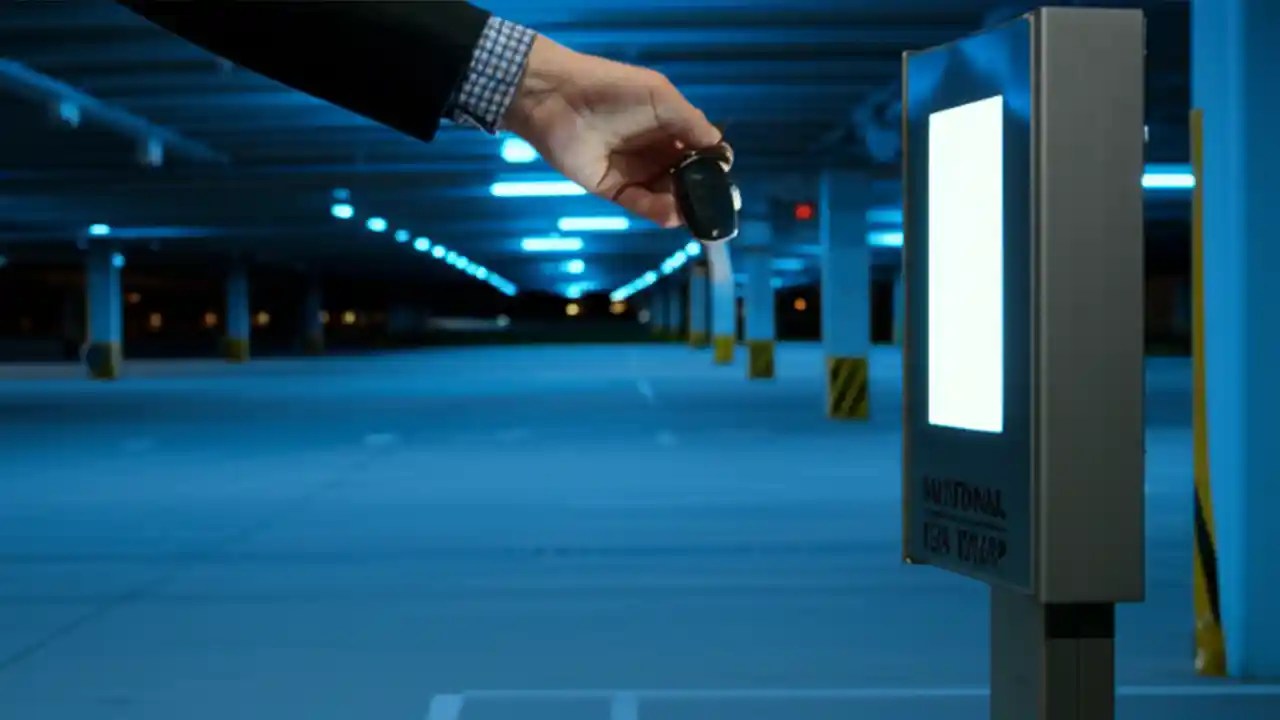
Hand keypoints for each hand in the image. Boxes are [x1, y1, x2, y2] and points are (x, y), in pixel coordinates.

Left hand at [503, 35, 722, 228]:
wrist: (556, 99)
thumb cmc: (612, 90)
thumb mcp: (660, 97)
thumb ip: (691, 122)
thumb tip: (720, 147)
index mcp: (668, 125)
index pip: (699, 151)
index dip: (713, 165)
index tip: (724, 180)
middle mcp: (654, 150)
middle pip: (685, 178)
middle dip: (700, 192)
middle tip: (713, 206)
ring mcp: (633, 170)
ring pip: (665, 195)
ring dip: (681, 205)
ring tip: (691, 213)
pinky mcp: (611, 188)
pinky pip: (639, 204)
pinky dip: (657, 211)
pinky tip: (671, 215)